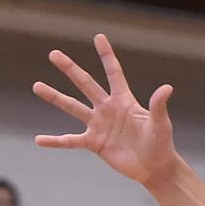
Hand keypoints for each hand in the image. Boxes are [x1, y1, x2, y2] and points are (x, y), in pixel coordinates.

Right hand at [34, 35, 182, 189]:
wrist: (154, 168)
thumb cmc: (161, 144)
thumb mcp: (160, 124)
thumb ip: (158, 106)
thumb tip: (167, 88)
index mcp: (124, 100)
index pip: (114, 73)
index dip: (106, 55)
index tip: (98, 37)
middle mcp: (108, 108)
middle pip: (85, 84)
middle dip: (70, 69)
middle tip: (53, 54)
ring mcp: (99, 125)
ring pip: (72, 107)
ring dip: (55, 97)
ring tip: (37, 86)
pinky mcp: (94, 143)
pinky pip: (71, 141)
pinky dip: (55, 141)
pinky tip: (39, 140)